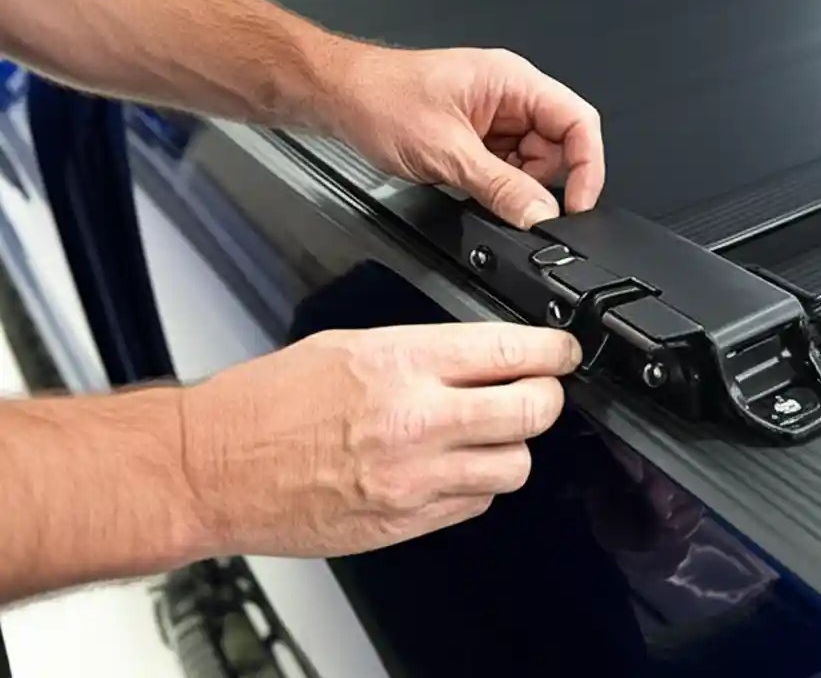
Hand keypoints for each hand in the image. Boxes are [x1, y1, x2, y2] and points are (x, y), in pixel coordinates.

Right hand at [177, 323, 580, 557]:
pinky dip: (475, 486)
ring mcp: (413, 479)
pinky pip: (476, 505)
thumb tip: (484, 355)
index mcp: (401, 363)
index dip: (553, 352)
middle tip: (539, 391)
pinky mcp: (405, 522)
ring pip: (514, 466)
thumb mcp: (350, 345)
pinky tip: (447, 468)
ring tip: (485, 434)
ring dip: (511, 448)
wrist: (211, 468)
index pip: (512, 352)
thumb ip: (425, 351)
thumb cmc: (267, 403)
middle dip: (547, 398)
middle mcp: (415, 421)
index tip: (562, 353)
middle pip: (533, 413)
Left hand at [325, 45, 605, 228]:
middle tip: (510, 199)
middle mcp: (510, 95)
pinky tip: (466, 182)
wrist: (340, 99)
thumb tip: (539, 214)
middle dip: (540, 182)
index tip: (577, 204)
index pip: (578, 122)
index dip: (587, 166)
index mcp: (513, 81)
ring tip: (471, 181)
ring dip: (512, 185)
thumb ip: (500, 187)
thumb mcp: (447, 152)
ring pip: (532, 164)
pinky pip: (507, 169)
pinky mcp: (479, 137)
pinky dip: (495, 185)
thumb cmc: (381, 99)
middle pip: (558, 148)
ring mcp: (495, 117)